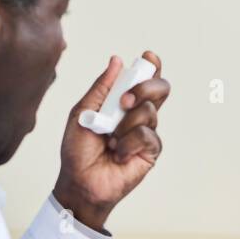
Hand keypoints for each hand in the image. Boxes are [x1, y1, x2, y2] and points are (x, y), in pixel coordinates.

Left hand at [53, 51, 170, 231]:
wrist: (80, 180)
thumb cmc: (78, 149)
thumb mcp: (83, 112)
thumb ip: (101, 88)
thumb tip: (117, 61)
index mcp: (123, 101)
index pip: (145, 77)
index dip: (151, 66)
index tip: (148, 58)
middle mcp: (138, 114)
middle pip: (160, 88)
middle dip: (144, 88)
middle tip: (123, 101)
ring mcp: (146, 131)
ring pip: (149, 111)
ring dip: (124, 124)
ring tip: (110, 139)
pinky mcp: (151, 151)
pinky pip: (147, 135)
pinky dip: (128, 143)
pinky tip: (118, 153)